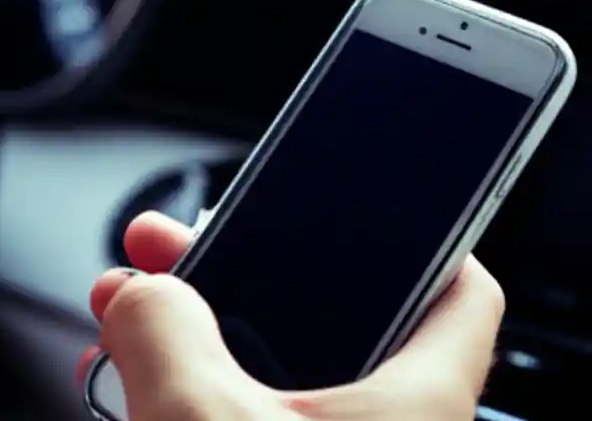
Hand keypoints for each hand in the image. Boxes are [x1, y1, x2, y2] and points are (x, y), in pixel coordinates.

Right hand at [79, 212, 505, 419]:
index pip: (461, 287)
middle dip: (242, 274)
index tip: (369, 192)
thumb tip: (141, 295)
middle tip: (176, 247)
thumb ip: (164, 330)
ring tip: (130, 312)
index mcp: (417, 401)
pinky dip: (196, 400)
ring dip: (202, 340)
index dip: (425, 228)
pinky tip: (130, 386)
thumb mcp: (201, 418)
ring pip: (276, 381)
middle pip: (333, 320)